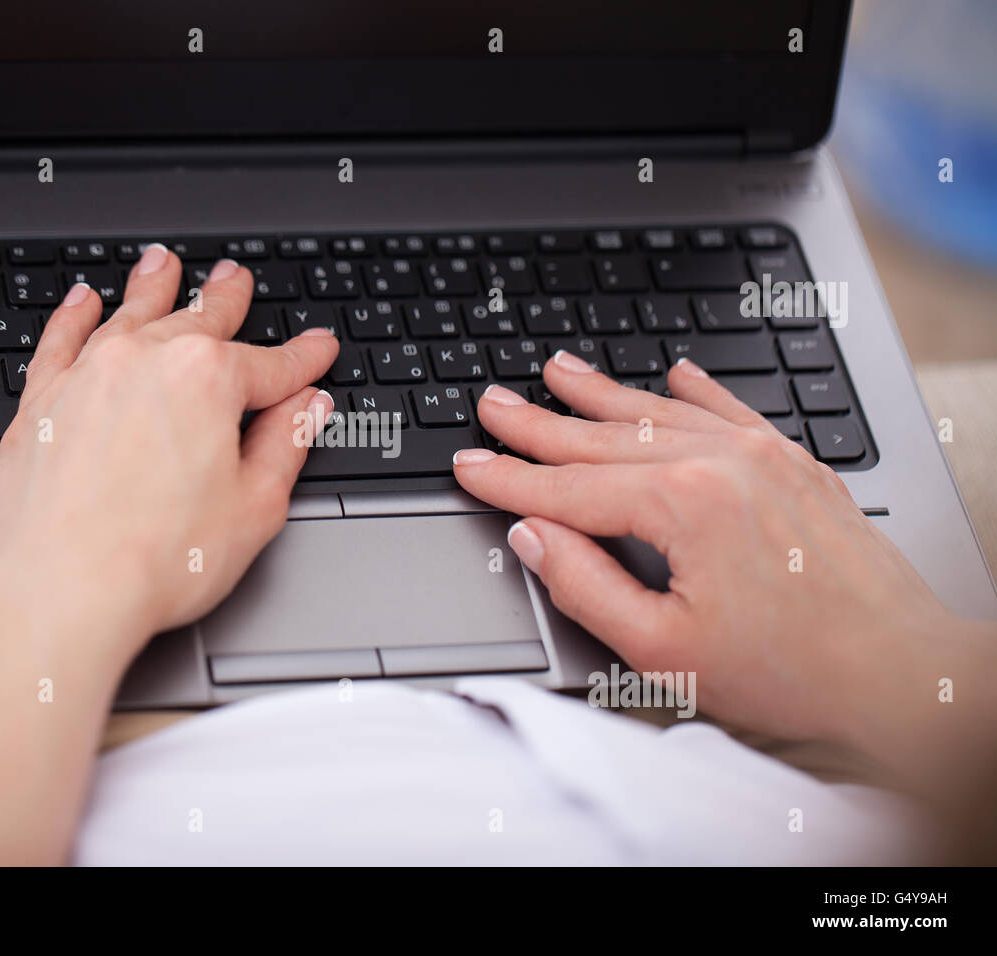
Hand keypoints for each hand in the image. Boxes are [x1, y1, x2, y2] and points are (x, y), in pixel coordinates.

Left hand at [0, 246, 337, 665]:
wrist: (60, 589)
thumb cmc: (156, 561)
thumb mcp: (254, 509)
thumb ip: (284, 447)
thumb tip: (305, 409)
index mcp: (209, 381)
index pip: (272, 364)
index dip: (303, 358)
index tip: (318, 348)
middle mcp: (146, 362)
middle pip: (198, 320)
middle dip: (225, 299)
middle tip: (237, 278)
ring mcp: (88, 376)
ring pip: (129, 316)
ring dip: (152, 288)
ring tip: (164, 264)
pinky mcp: (40, 403)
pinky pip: (61, 341)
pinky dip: (74, 317)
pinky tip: (84, 301)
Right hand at [452, 351, 967, 752]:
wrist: (905, 675)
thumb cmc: (792, 673)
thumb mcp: (663, 650)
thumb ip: (586, 586)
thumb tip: (534, 537)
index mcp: (682, 506)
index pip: (569, 487)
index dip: (510, 478)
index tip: (469, 464)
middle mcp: (722, 464)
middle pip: (604, 438)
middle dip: (540, 422)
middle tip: (494, 402)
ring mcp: (764, 458)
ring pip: (661, 413)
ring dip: (603, 394)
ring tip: (559, 372)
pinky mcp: (797, 467)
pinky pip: (733, 410)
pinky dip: (696, 390)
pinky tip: (674, 373)